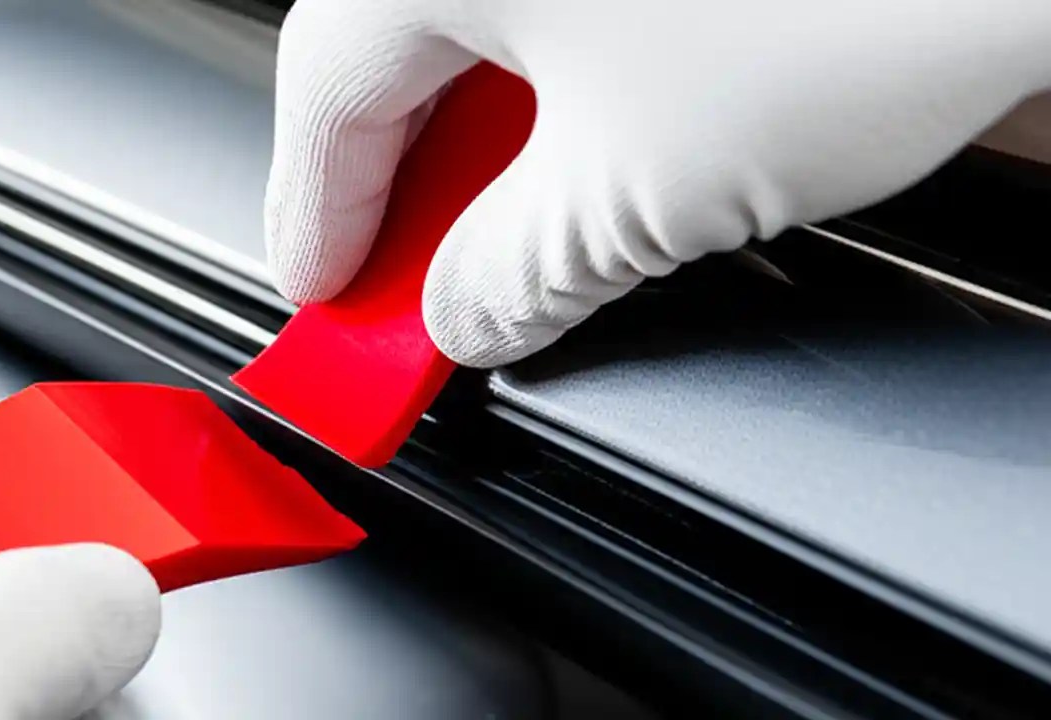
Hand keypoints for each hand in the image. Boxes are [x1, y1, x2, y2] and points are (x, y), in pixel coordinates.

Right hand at [265, 0, 1050, 366]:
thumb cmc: (852, 7)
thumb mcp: (630, 194)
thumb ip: (512, 275)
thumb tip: (468, 315)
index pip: (330, 93)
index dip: (317, 216)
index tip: (323, 296)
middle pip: (397, 61)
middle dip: (397, 197)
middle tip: (400, 295)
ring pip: (482, 39)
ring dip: (480, 158)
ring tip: (494, 251)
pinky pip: (562, 22)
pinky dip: (553, 108)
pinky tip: (572, 170)